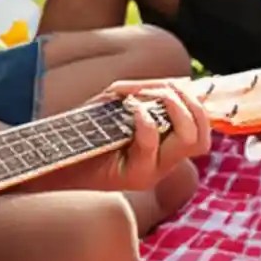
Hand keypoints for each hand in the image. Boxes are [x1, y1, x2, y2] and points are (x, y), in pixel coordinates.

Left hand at [86, 79, 211, 191]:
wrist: (58, 161)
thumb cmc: (88, 129)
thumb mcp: (120, 105)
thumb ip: (146, 94)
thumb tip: (173, 82)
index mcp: (165, 151)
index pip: (202, 135)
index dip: (198, 108)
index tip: (177, 86)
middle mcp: (163, 166)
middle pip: (201, 138)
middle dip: (188, 103)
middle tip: (165, 89)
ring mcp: (151, 173)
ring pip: (188, 140)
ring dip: (173, 107)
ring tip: (147, 95)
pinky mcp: (133, 177)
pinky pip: (151, 142)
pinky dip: (145, 117)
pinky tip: (131, 106)